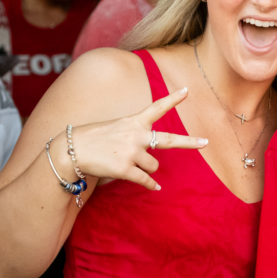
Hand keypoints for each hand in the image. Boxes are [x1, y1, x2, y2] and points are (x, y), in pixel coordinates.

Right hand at [66, 88, 206, 190]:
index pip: (156, 107)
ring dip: (145, 167)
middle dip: (189, 142)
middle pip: (169, 140)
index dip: (172, 99)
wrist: (70, 151)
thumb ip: (134, 135)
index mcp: (133, 122)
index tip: (187, 90)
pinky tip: (154, 187)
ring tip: (125, 162)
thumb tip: (149, 156)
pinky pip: (146, 180)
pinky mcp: (126, 169)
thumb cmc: (92, 139)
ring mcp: (132, 153)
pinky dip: (151, 185)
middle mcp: (136, 136)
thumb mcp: (114, 127)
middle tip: (206, 142)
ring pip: (153, 166)